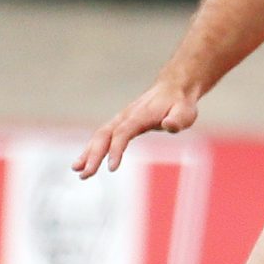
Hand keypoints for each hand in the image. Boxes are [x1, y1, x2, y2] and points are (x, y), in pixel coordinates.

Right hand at [73, 79, 202, 177]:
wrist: (173, 89)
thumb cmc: (180, 104)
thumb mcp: (186, 112)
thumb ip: (178, 120)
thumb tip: (169, 125)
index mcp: (140, 116)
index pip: (123, 133)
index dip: (116, 150)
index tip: (111, 168)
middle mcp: (125, 116)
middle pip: (105, 135)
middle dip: (93, 155)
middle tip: (85, 175)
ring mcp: (121, 119)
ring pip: (100, 135)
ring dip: (88, 153)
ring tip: (77, 170)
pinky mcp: (121, 124)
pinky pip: (103, 136)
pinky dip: (92, 149)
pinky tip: (85, 163)